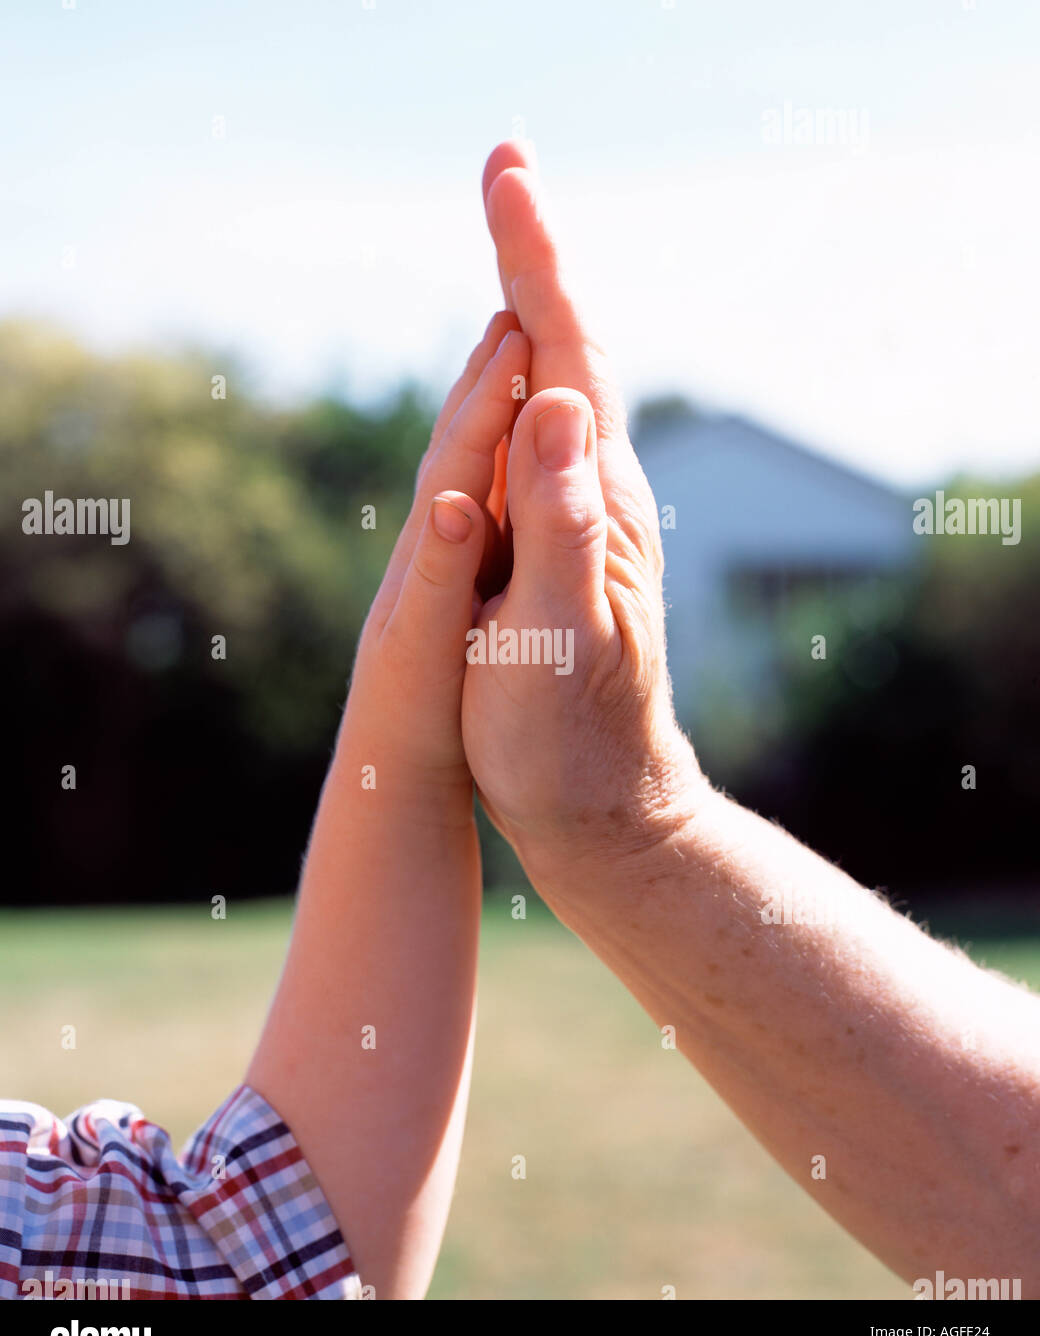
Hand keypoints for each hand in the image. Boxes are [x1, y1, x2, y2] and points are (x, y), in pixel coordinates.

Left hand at [341, 311, 528, 808]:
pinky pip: (485, 497)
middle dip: (488, 372)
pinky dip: (501, 453)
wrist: (389, 771)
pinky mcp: (461, 580)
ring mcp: (445, 558)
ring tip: (512, 346)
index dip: (491, 393)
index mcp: (431, 554)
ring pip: (468, 463)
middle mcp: (431, 543)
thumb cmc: (413, 720)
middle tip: (519, 296)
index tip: (520, 323)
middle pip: (458, 441)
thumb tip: (458, 503)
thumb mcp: (428, 654)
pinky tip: (514, 446)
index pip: (461, 458)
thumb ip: (442, 580)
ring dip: (490, 401)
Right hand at [461, 145, 705, 876]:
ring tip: (515, 242)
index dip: (534, 260)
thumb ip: (560, 521)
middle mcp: (598, 496)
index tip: (506, 174)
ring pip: (556, 393)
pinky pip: (541, 444)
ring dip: (535, 309)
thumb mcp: (556, 637)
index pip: (567, 354)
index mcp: (593, 502)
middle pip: (566, 351)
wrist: (606, 811)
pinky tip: (516, 380)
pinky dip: (522, 384)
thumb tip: (555, 398)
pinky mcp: (566, 552)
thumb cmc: (569, 741)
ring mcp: (585, 521)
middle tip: (508, 171)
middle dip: (533, 257)